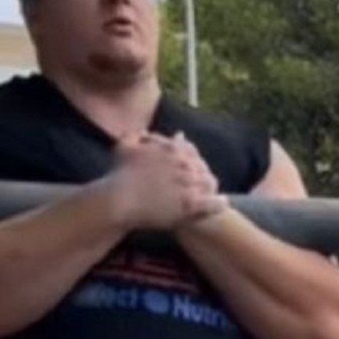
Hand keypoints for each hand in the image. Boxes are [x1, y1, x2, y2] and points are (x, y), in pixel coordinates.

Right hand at [104, 132, 224, 229]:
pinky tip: (220, 203)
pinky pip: (214, 203)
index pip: (191, 151)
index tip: (191, 168)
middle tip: (203, 183)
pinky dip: (218, 203)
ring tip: (211, 194)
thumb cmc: (118, 175)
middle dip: (201, 174)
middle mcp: (183, 164)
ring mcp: (188, 184)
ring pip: (210, 183)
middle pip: (202, 167)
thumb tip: (146, 133)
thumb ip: (137, 135)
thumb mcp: (124, 146)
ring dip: (211, 187)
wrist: (119, 200)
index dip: (192, 160)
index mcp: (172, 149)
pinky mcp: (190, 204)